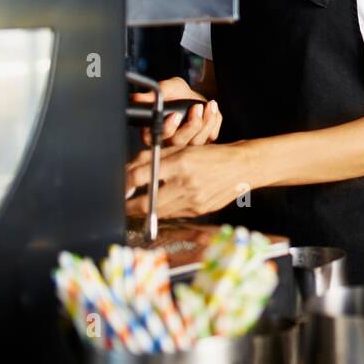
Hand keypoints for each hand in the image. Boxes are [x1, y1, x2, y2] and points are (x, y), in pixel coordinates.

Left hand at [125, 143, 249, 219]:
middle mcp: (187, 184)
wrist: (243, 167)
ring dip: (145, 210)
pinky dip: (164, 210)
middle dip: (130, 205)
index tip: (121, 186)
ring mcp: (194, 200)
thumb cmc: (213, 155)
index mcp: (181, 164)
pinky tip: (161, 205)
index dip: (126, 183)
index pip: (142, 177)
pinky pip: (173, 214)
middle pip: (146, 202)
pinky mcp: (199, 211)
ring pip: (158, 211)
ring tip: (137, 206)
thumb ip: (155, 157)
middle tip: (122, 204)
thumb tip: (130, 168)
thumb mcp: (183, 149)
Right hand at [131, 77, 221, 145]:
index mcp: (155, 131)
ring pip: (197, 142)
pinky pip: (211, 137)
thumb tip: (135, 98)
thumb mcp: (166, 89)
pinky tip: (213, 110)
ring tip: (208, 106)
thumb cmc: (176, 94)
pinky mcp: (203, 141)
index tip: (175, 115)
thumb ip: (153, 94)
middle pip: (179, 143)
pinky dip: (214, 122)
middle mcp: (169, 141)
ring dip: (206, 122)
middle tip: (197, 107)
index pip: (157, 137)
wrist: (192, 95)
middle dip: (191, 125)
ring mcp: (187, 144)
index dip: (167, 128)